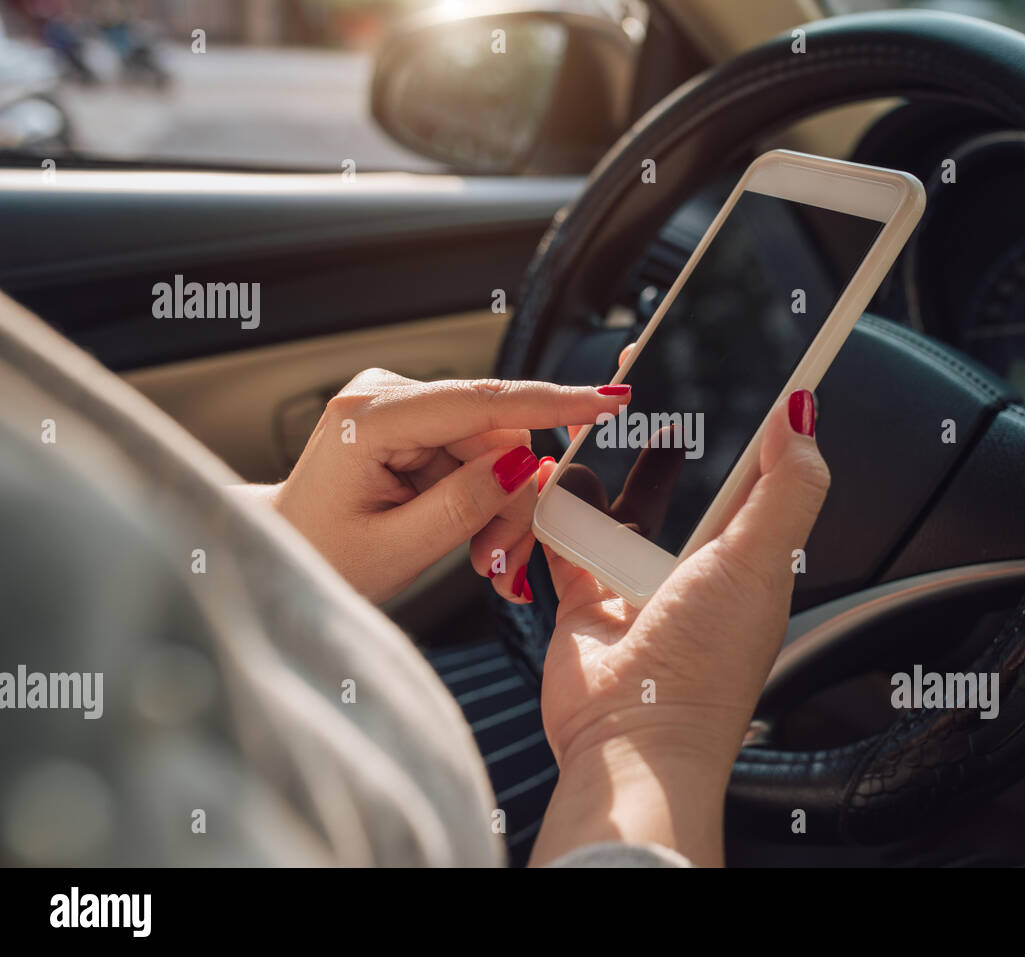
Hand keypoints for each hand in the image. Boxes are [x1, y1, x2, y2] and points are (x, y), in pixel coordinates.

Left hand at [256, 369, 630, 602]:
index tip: (609, 400)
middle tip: (501, 563)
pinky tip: (469, 534)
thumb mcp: (397, 550)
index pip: (479, 402)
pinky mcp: (415, 420)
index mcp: (369, 417)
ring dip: (501, 506)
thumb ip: (465, 505)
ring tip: (478, 558)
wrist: (284, 555)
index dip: (552, 402)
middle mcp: (385, 393)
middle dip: (513, 498)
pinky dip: (486, 498)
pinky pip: (480, 453)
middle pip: (498, 432)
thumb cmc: (321, 558)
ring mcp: (401, 403)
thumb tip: (528, 465)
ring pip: (497, 446)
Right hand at [530, 389, 826, 865]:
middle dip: (660, 431)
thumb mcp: (761, 562)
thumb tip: (804, 415)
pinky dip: (553, 510)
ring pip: (614, 502)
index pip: (752, 472)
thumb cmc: (705, 666)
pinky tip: (546, 480)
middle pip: (675, 478)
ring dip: (600, 468)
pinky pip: (564, 537)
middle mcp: (692, 565)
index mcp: (747, 555)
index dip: (745, 420)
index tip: (732, 362)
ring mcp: (634, 580)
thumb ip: (787, 486)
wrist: (632, 742)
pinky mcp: (582, 596)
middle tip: (644, 372)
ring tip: (587, 425)